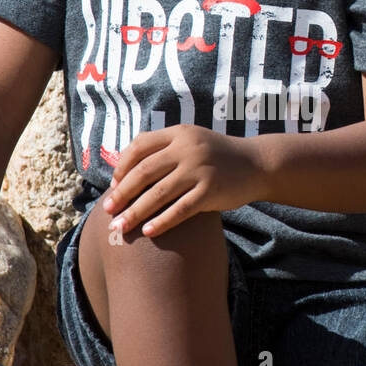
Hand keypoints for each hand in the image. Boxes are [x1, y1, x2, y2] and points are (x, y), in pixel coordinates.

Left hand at [101, 126, 268, 236]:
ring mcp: (199, 169)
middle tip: (108, 209)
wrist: (257, 164)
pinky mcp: (211, 191)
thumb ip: (165, 149)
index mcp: (179, 133)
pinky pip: (180, 210)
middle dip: (122, 193)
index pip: (140, 146)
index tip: (114, 185)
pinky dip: (161, 222)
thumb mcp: (192, 142)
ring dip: (135, 212)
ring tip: (120, 227)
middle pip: (144, 172)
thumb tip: (125, 169)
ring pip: (158, 194)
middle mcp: (187, 148)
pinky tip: (148, 232)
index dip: (123, 166)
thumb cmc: (217, 157)